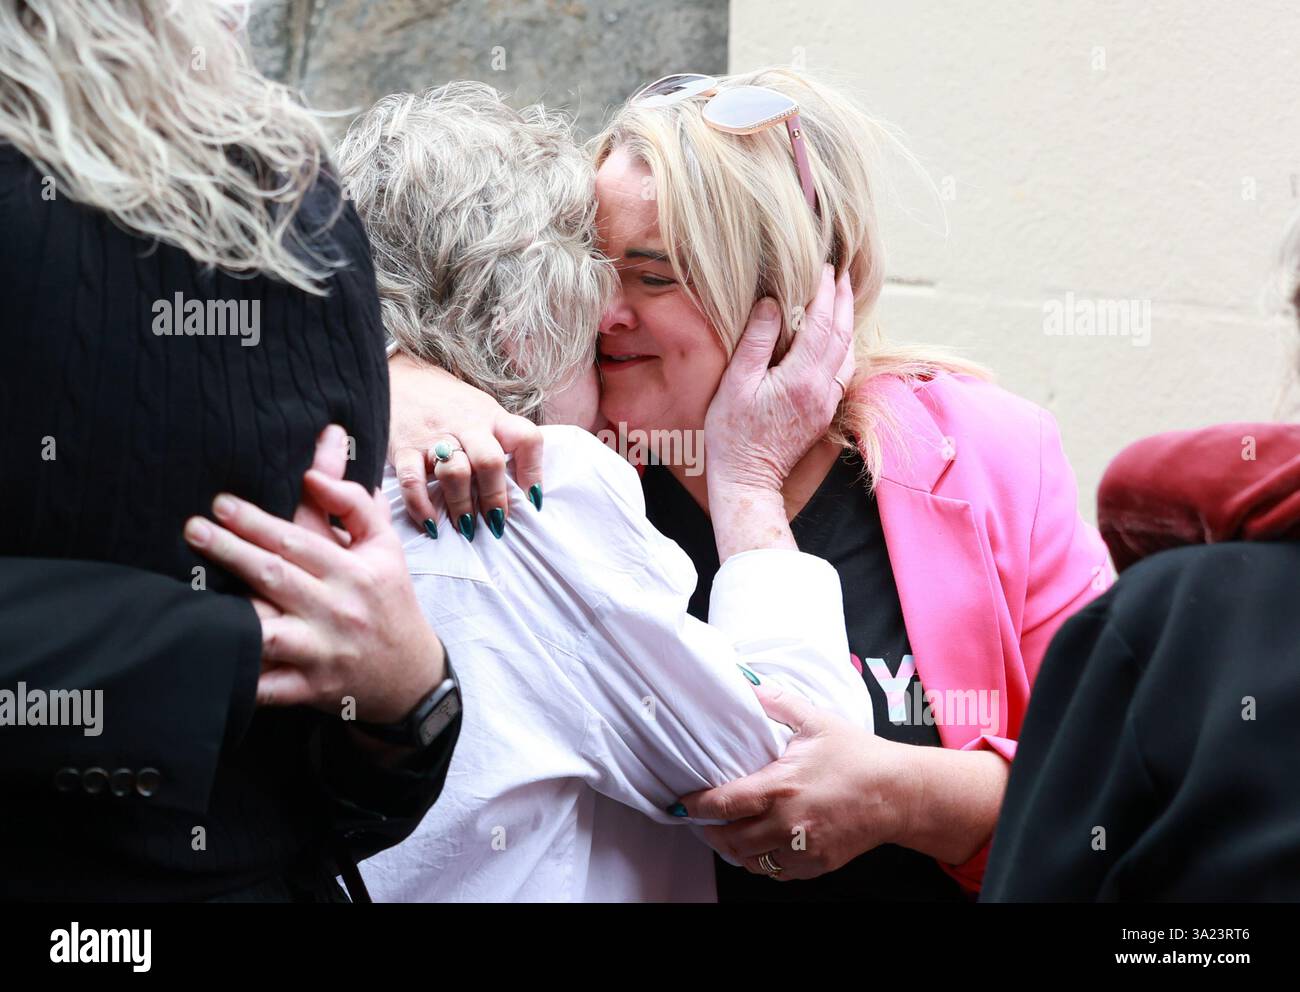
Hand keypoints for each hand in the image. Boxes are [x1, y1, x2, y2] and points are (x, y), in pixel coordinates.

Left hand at [183, 426, 445, 722]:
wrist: (410, 673)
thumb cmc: (388, 600)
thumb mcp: (385, 546)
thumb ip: (353, 503)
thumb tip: (313, 474)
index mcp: (355, 572)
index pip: (298, 541)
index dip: (256, 522)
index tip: (221, 504)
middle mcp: (337, 610)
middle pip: (275, 577)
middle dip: (231, 551)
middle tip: (193, 530)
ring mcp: (320, 651)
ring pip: (268, 632)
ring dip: (230, 614)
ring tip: (189, 593)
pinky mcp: (307, 687)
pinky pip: (266, 686)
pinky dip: (241, 678)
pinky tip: (209, 659)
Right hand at [388, 352, 544, 536]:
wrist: (400, 378)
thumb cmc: (449, 404)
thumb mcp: (483, 411)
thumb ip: (501, 441)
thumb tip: (524, 488)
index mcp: (491, 417)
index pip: (525, 437)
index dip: (534, 471)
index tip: (534, 499)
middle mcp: (466, 424)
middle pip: (489, 461)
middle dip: (495, 498)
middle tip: (497, 524)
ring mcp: (434, 436)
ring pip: (454, 473)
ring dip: (462, 505)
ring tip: (467, 527)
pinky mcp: (404, 448)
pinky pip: (412, 481)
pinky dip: (421, 507)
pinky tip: (431, 524)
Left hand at [679, 681, 909, 879]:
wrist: (899, 793)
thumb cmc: (859, 755)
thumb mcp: (816, 720)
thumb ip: (777, 702)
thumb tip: (747, 686)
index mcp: (781, 787)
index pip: (723, 804)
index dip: (696, 806)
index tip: (682, 804)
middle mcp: (788, 824)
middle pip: (730, 840)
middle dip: (710, 832)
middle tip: (702, 820)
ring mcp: (804, 849)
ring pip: (751, 862)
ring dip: (734, 850)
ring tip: (727, 833)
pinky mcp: (818, 865)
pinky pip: (778, 872)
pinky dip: (763, 862)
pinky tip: (760, 845)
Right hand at [703, 264, 854, 497]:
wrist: (747, 479)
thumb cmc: (732, 433)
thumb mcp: (735, 384)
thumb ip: (756, 342)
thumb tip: (771, 305)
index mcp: (800, 378)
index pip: (820, 324)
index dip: (824, 292)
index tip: (823, 267)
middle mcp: (821, 389)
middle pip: (840, 335)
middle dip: (842, 300)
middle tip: (839, 273)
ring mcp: (826, 403)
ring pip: (846, 353)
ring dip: (846, 322)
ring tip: (842, 298)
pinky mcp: (823, 413)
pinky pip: (842, 372)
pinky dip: (843, 347)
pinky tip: (836, 339)